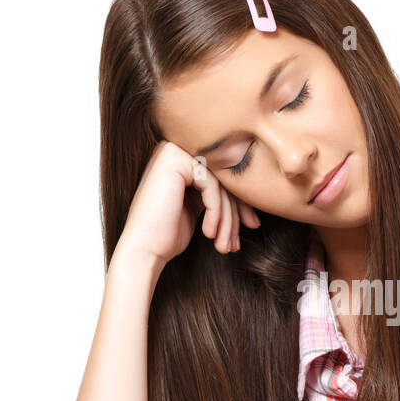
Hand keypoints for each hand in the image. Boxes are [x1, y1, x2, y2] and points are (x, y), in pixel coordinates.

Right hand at [113, 140, 260, 264]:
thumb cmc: (168, 234)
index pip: (223, 177)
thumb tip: (255, 192)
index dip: (240, 203)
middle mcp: (176, 150)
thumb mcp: (200, 209)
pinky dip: (215, 212)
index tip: (252, 226)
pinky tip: (208, 233)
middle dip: (237, 212)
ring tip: (225, 245)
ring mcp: (173, 152)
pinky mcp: (174, 160)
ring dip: (227, 218)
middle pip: (224, 178)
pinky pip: (211, 184)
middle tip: (238, 241)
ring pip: (220, 183)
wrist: (143, 250)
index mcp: (182, 160)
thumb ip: (219, 194)